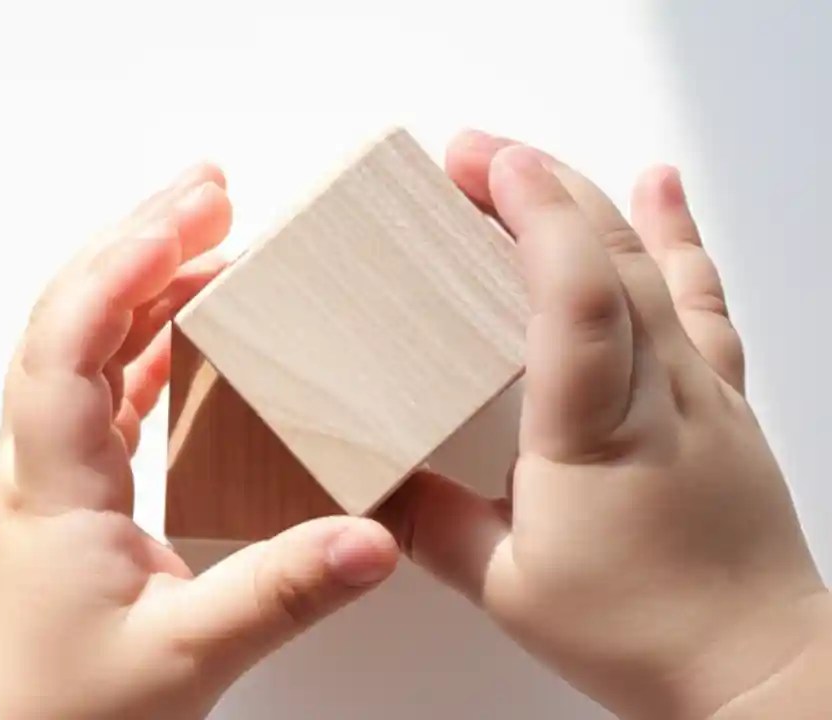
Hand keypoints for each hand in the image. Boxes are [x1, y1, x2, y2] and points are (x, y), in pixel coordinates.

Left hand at [0, 166, 398, 719]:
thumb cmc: (54, 717)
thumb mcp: (182, 657)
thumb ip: (282, 593)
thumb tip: (371, 538)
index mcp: (51, 483)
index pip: (70, 338)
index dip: (125, 262)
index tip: (192, 213)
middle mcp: (36, 463)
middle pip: (72, 317)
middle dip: (138, 242)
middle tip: (210, 192)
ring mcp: (46, 476)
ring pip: (85, 349)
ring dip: (142, 286)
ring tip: (210, 241)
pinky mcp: (66, 497)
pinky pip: (103, 395)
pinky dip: (146, 349)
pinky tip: (187, 337)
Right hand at [382, 131, 829, 718]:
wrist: (755, 668)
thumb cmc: (641, 633)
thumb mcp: (508, 588)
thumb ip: (430, 527)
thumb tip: (363, 487)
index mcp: (597, 437)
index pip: (576, 300)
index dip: (535, 219)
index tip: (486, 164)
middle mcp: (659, 395)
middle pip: (609, 258)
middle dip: (539, 187)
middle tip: (471, 153)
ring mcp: (700, 387)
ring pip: (653, 265)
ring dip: (590, 200)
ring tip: (533, 163)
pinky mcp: (721, 394)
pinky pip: (700, 295)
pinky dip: (679, 234)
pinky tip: (661, 188)